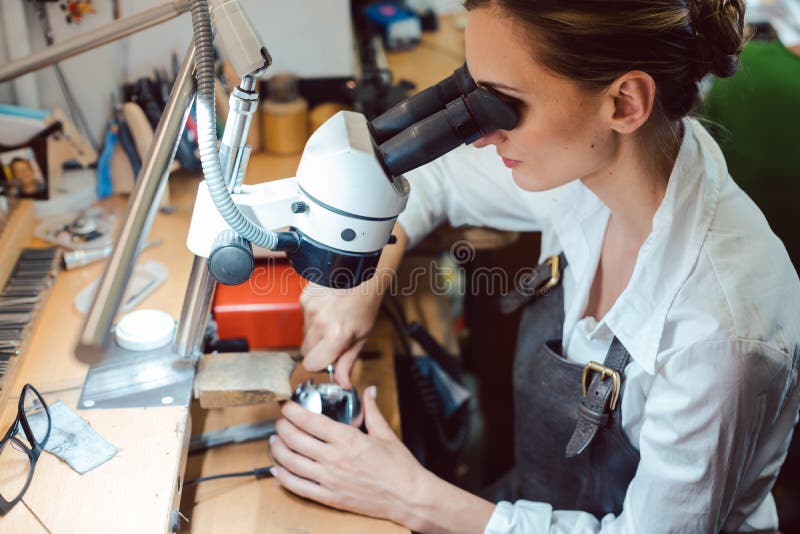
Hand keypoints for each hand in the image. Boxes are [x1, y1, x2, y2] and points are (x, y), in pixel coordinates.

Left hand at [270, 386, 425, 526]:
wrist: (409, 498)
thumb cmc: (400, 468)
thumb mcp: (385, 433)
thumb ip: (371, 410)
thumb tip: (369, 391)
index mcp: (348, 440)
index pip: (309, 421)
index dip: (292, 411)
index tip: (286, 405)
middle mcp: (335, 459)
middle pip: (295, 439)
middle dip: (282, 426)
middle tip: (280, 420)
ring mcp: (330, 480)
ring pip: (292, 463)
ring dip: (278, 450)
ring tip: (275, 441)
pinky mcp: (330, 498)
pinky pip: (299, 488)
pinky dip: (284, 478)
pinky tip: (278, 471)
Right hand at [299, 281, 382, 387]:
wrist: (361, 272)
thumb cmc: (366, 302)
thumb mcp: (362, 336)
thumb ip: (348, 361)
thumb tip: (343, 383)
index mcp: (336, 335)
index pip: (311, 364)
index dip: (320, 363)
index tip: (328, 358)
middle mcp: (320, 322)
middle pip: (305, 351)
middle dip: (317, 349)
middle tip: (333, 337)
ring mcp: (309, 309)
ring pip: (303, 334)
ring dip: (314, 332)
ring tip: (332, 319)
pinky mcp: (304, 298)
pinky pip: (302, 317)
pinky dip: (312, 316)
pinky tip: (327, 308)